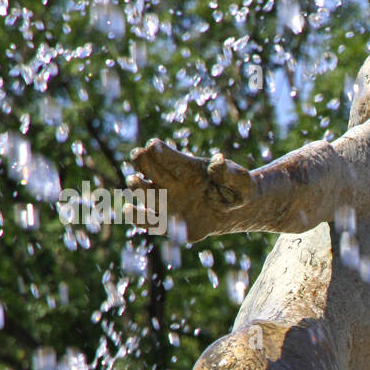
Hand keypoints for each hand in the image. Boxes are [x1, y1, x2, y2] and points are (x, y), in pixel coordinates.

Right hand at [126, 140, 254, 241]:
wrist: (235, 213)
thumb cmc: (236, 190)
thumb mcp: (241, 181)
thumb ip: (230, 173)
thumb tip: (217, 163)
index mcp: (184, 167)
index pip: (164, 153)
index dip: (157, 149)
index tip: (153, 146)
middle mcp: (169, 182)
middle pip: (146, 166)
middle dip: (141, 160)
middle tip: (140, 156)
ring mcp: (166, 202)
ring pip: (143, 191)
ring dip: (138, 185)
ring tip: (136, 180)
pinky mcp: (168, 224)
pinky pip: (147, 221)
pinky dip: (137, 216)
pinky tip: (128, 209)